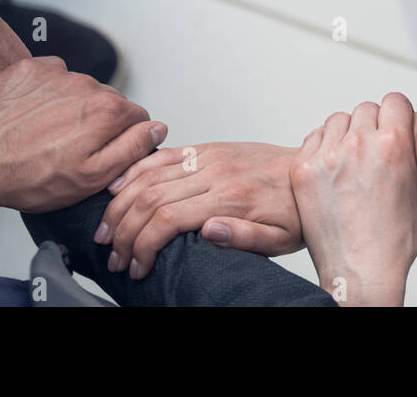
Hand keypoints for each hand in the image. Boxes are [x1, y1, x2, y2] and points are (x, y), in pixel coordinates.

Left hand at [0, 57, 160, 211]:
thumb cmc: (28, 176)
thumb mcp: (91, 178)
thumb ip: (131, 149)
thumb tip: (157, 128)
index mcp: (106, 110)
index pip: (137, 117)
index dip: (124, 139)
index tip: (102, 154)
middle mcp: (85, 83)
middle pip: (107, 102)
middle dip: (96, 124)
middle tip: (69, 150)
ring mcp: (55, 72)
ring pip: (79, 89)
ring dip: (70, 108)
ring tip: (45, 136)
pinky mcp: (28, 68)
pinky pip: (50, 77)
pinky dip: (46, 94)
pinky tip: (31, 117)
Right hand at [97, 142, 300, 277]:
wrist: (310, 174)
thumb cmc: (295, 212)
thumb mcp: (279, 239)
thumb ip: (243, 238)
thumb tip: (206, 232)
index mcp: (230, 198)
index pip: (169, 218)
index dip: (143, 245)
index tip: (135, 267)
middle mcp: (215, 172)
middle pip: (151, 197)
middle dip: (123, 230)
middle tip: (112, 255)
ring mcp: (210, 156)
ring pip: (151, 174)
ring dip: (121, 202)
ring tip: (106, 229)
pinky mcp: (209, 148)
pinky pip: (165, 155)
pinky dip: (136, 170)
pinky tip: (118, 186)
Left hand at [290, 93, 416, 306]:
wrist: (360, 271)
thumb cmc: (395, 240)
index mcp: (395, 143)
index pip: (395, 100)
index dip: (398, 115)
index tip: (395, 128)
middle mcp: (360, 143)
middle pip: (366, 108)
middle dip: (373, 126)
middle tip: (374, 152)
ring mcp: (328, 155)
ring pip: (338, 120)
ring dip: (346, 134)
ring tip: (352, 163)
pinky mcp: (304, 168)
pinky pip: (314, 137)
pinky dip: (324, 148)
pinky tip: (334, 171)